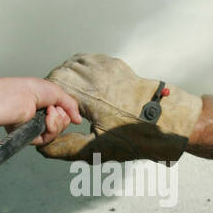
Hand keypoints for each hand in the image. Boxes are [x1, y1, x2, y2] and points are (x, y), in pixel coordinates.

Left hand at [2, 77, 80, 144]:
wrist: (20, 96)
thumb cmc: (31, 89)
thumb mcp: (57, 93)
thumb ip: (71, 106)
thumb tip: (78, 120)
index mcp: (45, 107)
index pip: (63, 116)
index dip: (65, 112)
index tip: (60, 104)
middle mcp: (40, 118)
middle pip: (62, 125)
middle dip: (62, 116)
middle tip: (52, 107)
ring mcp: (35, 128)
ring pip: (56, 133)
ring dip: (57, 121)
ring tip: (49, 111)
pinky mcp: (31, 137)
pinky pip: (48, 139)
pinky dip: (52, 128)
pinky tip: (47, 119)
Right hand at [34, 54, 201, 161]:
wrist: (171, 122)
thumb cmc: (137, 138)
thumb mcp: (97, 151)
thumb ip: (64, 149)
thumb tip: (41, 146)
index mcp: (90, 92)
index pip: (51, 85)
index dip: (50, 102)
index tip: (60, 118)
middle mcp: (96, 72)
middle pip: (60, 73)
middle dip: (58, 91)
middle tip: (69, 113)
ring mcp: (107, 65)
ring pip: (72, 64)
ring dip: (69, 80)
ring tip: (79, 103)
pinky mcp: (116, 64)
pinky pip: (88, 61)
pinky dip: (82, 73)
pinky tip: (90, 93)